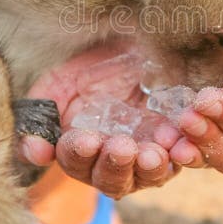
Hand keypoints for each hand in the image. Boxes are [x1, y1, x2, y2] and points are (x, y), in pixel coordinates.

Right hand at [18, 43, 181, 198]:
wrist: (133, 43)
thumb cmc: (90, 68)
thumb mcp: (58, 86)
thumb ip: (41, 118)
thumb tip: (37, 153)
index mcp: (81, 151)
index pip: (77, 161)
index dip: (80, 153)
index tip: (87, 138)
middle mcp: (114, 161)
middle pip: (114, 180)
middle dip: (117, 165)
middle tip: (122, 146)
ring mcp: (148, 156)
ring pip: (150, 176)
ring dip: (151, 168)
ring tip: (153, 154)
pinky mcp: (179, 143)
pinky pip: (185, 157)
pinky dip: (184, 153)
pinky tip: (181, 142)